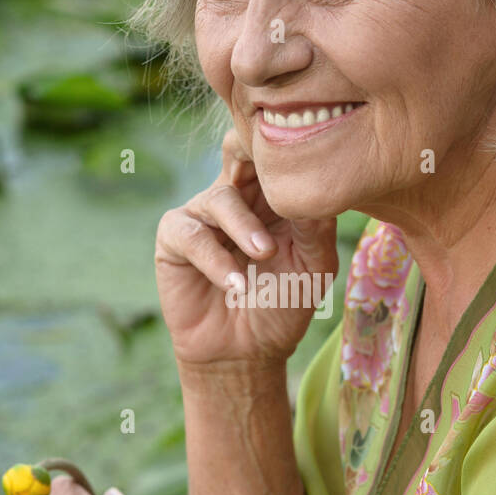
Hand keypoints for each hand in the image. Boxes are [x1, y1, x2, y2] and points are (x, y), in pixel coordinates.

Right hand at [155, 124, 338, 367]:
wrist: (246, 351)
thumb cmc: (282, 304)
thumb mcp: (312, 268)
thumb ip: (317, 230)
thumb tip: (320, 192)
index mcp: (272, 194)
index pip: (274, 151)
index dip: (285, 143)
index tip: (307, 147)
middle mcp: (237, 195)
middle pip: (238, 151)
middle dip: (256, 156)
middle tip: (278, 170)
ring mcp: (203, 214)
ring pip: (221, 197)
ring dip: (244, 226)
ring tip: (264, 255)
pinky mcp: (175, 238)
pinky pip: (191, 234)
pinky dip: (215, 259)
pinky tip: (236, 284)